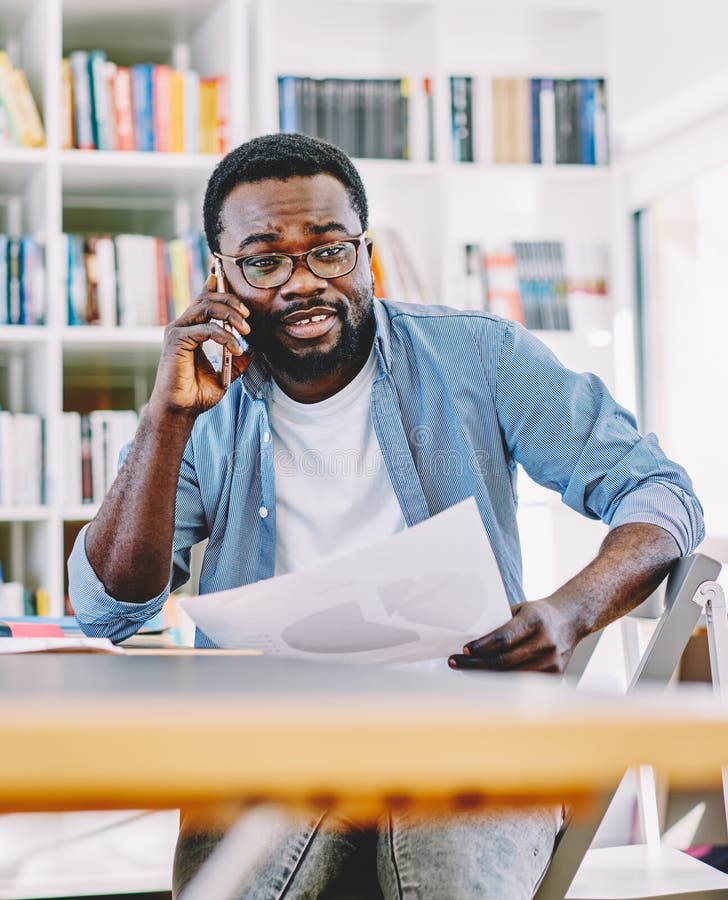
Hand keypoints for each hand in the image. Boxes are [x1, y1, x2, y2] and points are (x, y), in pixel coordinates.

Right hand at [149, 274, 251, 416]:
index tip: (225, 275)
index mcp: (192, 329)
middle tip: (248, 316)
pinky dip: (225, 336)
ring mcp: (177, 331)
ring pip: (206, 307)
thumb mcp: (226, 373)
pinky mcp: (176, 340)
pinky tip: (236, 348)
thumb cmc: (199, 394)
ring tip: (246, 330)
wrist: (182, 410)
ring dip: (230, 315)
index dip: (214, 285)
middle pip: (207, 298)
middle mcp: (182, 326)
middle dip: (231, 300)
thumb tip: (253, 349)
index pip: (203, 300)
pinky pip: (205, 328)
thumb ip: (237, 358)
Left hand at [448, 598, 579, 673]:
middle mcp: (546, 641)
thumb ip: (500, 623)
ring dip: (485, 675)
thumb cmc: (538, 614)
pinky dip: (502, 681)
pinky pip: (522, 682)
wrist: (570, 620)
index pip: (503, 638)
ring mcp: (552, 661)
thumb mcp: (520, 610)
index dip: (482, 646)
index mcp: (535, 620)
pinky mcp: (555, 675)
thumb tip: (469, 636)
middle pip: (504, 660)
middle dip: (476, 663)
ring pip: (511, 674)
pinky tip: (486, 678)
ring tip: (466, 670)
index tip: (463, 650)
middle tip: (455, 662)